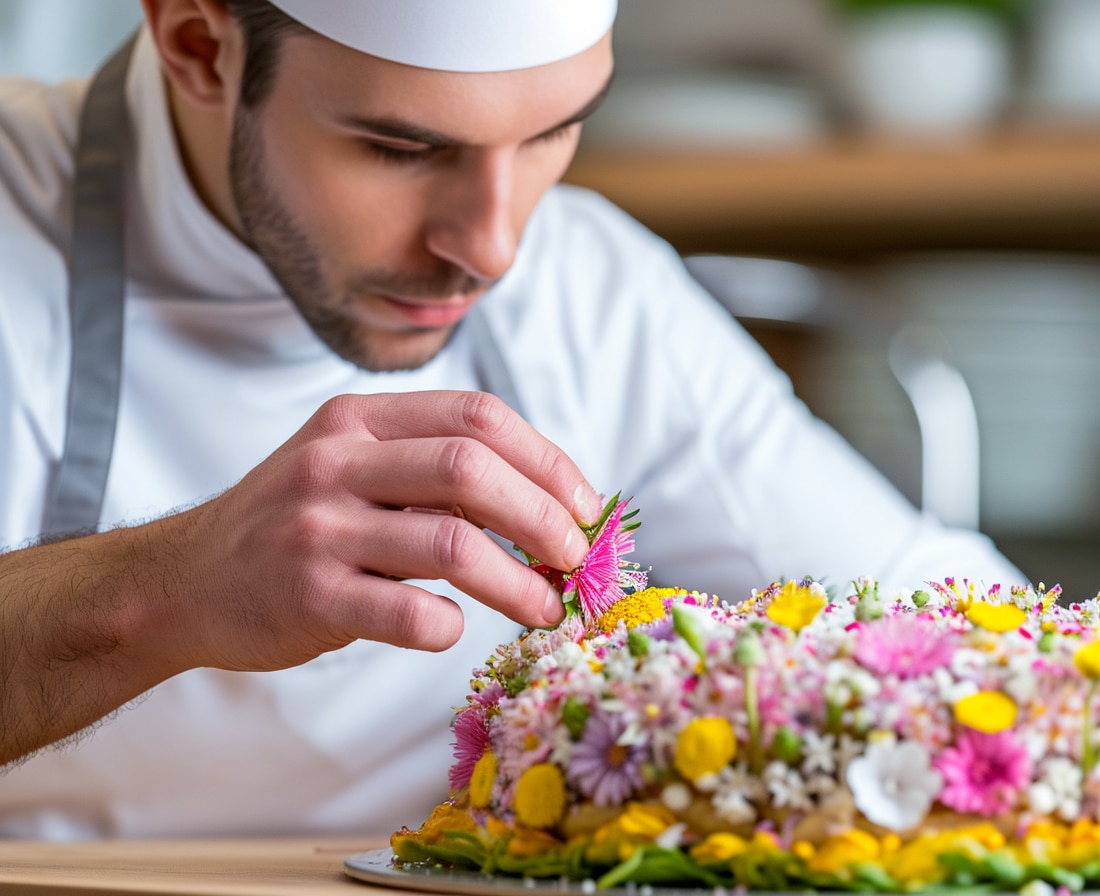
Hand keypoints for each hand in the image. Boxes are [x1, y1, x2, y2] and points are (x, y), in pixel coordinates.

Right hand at [149, 390, 601, 671]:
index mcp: (360, 421)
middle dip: (544, 517)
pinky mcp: (307, 596)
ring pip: (452, 544)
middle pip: (472, 471)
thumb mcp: (352, 469)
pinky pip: (409, 612)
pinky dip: (451, 626)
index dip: (547, 461)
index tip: (585, 505)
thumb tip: (552, 503)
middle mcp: (337, 462)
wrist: (184, 582)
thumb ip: (432, 471)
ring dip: (519, 582)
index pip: (477, 416)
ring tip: (547, 607)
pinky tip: (455, 629)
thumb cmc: (294, 525)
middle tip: (576, 559)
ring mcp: (318, 528)